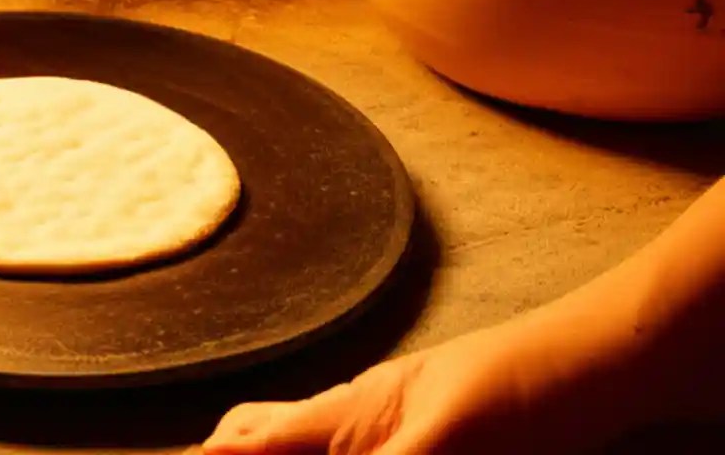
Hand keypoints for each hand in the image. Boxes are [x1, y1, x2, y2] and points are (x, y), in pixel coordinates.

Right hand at [201, 324, 593, 454]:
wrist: (594, 368)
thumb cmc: (519, 389)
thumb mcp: (440, 443)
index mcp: (343, 417)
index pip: (244, 441)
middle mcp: (351, 423)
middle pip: (255, 435)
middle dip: (220, 453)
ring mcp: (385, 431)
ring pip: (295, 442)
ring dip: (259, 452)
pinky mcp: (423, 443)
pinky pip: (341, 446)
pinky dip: (310, 452)